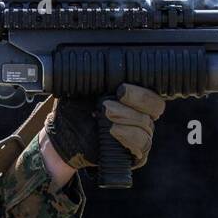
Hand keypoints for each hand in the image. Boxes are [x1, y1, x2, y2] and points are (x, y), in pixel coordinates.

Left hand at [44, 84, 166, 169]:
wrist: (61, 137)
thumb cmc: (73, 110)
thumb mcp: (83, 87)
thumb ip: (98, 76)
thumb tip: (105, 63)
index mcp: (133, 97)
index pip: (153, 92)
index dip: (142, 90)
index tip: (120, 88)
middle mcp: (140, 115)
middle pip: (156, 107)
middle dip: (136, 101)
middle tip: (109, 103)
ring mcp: (139, 135)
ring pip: (147, 126)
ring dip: (126, 119)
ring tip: (104, 116)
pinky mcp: (134, 155)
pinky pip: (142, 146)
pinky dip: (128, 137)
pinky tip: (113, 131)